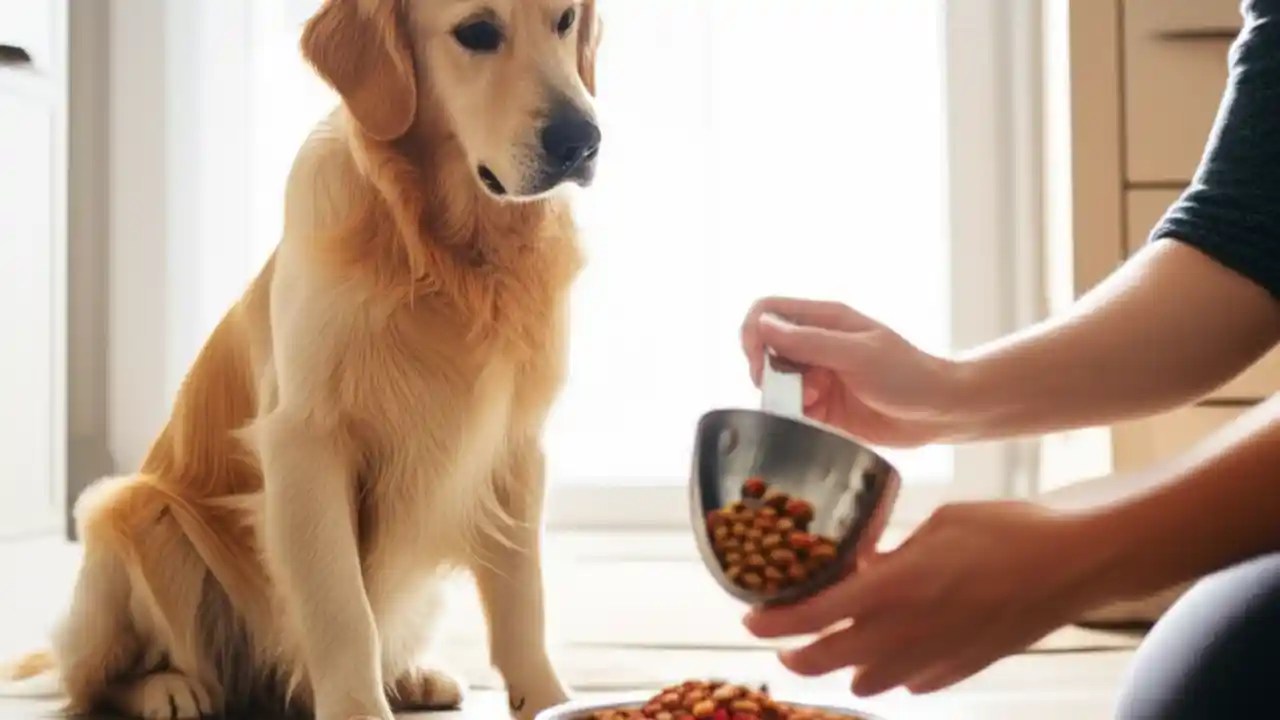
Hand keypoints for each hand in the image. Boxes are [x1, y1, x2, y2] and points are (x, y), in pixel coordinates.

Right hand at [740, 297, 959, 446]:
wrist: (940, 411)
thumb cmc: (908, 374)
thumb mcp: (858, 354)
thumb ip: (810, 342)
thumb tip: (763, 326)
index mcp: (825, 320)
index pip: (767, 312)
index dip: (753, 333)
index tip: (758, 363)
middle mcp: (816, 345)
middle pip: (765, 350)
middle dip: (768, 374)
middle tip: (791, 392)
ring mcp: (819, 376)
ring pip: (775, 384)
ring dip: (786, 398)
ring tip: (817, 406)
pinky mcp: (823, 407)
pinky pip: (791, 410)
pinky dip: (796, 417)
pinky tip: (821, 421)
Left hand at [743, 501, 1111, 696]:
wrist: (1072, 565)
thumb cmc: (1007, 531)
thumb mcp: (936, 525)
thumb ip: (892, 552)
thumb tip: (865, 566)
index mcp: (893, 587)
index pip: (811, 615)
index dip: (773, 623)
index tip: (749, 620)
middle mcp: (906, 630)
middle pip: (828, 660)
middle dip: (797, 655)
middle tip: (784, 645)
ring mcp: (935, 656)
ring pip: (869, 681)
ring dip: (846, 666)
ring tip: (841, 643)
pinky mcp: (962, 668)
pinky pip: (913, 683)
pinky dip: (895, 671)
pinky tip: (900, 649)